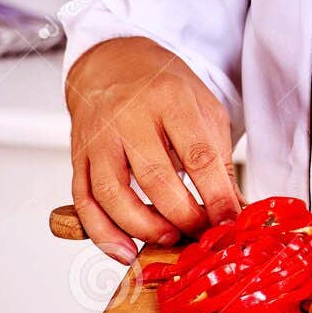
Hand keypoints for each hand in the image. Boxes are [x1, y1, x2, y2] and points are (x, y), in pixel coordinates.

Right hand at [66, 36, 243, 263]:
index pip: (198, 155)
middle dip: (182, 216)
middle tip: (200, 233)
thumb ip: (218, 159)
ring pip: (111, 193)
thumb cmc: (162, 87)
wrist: (112, 62)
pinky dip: (101, 233)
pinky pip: (83, 201)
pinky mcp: (77, 156)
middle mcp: (129, 117)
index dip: (216, 196)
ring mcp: (99, 137)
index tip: (229, 222)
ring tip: (169, 238)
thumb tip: (234, 210)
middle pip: (155, 177)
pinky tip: (125, 250)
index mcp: (170, 99)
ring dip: (142, 227)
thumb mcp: (203, 108)